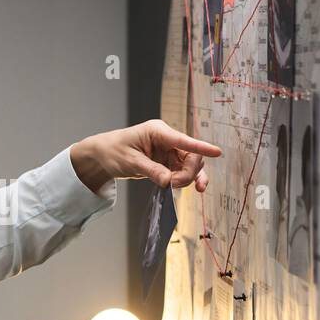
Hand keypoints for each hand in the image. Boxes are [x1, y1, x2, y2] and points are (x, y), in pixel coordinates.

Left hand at [71, 119, 221, 191]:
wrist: (103, 156)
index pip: (183, 140)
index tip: (217, 152)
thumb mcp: (131, 162)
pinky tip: (187, 188)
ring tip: (174, 187)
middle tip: (174, 185)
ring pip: (189, 165)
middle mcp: (167, 139)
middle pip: (191, 155)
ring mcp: (169, 151)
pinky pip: (182, 171)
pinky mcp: (167, 162)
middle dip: (188, 172)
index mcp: (158, 131)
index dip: (201, 147)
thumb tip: (169, 182)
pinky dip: (184, 181)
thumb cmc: (113, 151)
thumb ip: (151, 171)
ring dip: (187, 178)